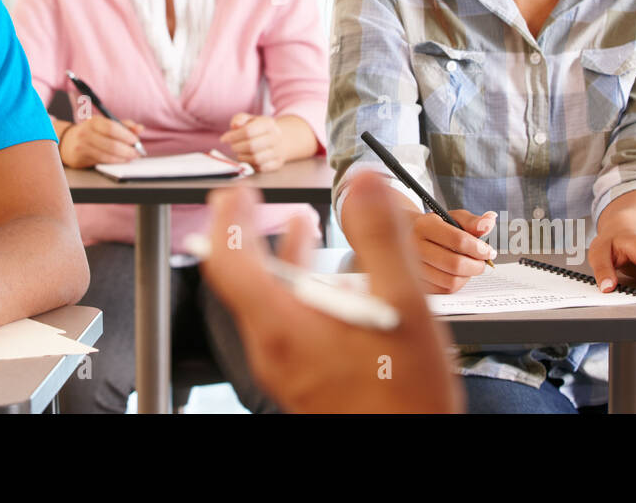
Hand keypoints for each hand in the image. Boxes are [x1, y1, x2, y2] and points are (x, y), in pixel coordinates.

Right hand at [58, 116, 144, 167]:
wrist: (67, 142)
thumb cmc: (91, 133)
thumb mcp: (105, 125)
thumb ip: (124, 126)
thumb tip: (140, 128)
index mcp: (93, 122)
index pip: (112, 128)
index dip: (126, 136)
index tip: (136, 141)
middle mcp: (86, 133)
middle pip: (111, 144)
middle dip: (127, 150)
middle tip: (136, 153)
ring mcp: (81, 147)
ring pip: (107, 155)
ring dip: (122, 158)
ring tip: (130, 157)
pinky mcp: (80, 159)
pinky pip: (101, 162)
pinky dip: (114, 162)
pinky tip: (120, 161)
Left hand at [201, 173, 460, 413]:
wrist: (406, 449)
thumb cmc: (402, 397)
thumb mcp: (403, 306)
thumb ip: (381, 239)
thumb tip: (364, 185)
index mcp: (284, 327)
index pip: (230, 262)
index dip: (229, 220)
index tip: (236, 192)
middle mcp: (275, 349)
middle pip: (244, 281)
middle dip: (251, 232)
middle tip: (251, 201)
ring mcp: (288, 367)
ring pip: (270, 302)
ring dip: (282, 260)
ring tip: (302, 227)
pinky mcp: (306, 378)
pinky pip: (289, 323)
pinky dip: (301, 290)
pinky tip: (335, 283)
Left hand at [219, 113, 284, 170]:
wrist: (279, 139)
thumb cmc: (259, 129)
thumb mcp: (249, 119)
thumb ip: (239, 119)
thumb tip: (234, 125)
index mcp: (268, 123)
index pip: (248, 131)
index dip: (233, 136)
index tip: (224, 139)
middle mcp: (276, 137)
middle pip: (251, 146)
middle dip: (237, 147)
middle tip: (232, 146)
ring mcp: (278, 151)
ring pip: (256, 158)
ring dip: (242, 157)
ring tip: (239, 152)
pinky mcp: (277, 163)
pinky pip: (261, 168)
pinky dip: (251, 164)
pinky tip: (247, 158)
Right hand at [410, 209, 497, 293]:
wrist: (409, 238)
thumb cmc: (436, 228)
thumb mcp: (453, 218)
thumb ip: (473, 221)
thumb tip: (489, 222)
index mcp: (424, 226)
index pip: (458, 240)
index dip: (478, 248)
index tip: (488, 251)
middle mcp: (414, 247)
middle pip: (455, 264)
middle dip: (476, 265)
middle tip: (481, 261)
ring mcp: (412, 268)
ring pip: (451, 281)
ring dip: (467, 276)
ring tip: (469, 266)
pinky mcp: (417, 284)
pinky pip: (445, 290)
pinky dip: (457, 283)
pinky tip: (457, 274)